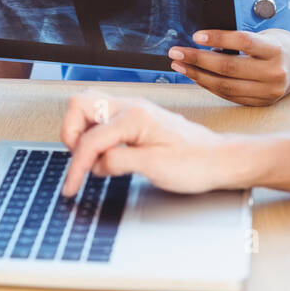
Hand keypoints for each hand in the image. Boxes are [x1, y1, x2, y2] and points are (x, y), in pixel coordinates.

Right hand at [60, 92, 237, 195]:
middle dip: (71, 134)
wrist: (218, 159)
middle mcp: (132, 107)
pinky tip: (104, 156)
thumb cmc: (195, 163)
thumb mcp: (155, 168)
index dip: (76, 165)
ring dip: (81, 133)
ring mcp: (133, 110)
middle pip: (80, 105)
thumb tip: (95, 163)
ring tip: (89, 160)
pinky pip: (103, 118)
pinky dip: (94, 135)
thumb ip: (119, 161)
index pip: (90, 139)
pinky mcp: (136, 119)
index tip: (71, 186)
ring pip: (89, 108)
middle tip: (79, 162)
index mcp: (135, 117)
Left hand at [168, 28, 289, 105]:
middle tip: (176, 52)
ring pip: (225, 86)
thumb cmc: (279, 45)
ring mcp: (269, 91)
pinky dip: (210, 86)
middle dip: (197, 59)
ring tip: (179, 65)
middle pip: (229, 67)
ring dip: (198, 75)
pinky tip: (196, 76)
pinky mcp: (262, 103)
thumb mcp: (266, 36)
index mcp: (276, 50)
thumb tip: (203, 45)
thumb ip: (241, 42)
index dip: (218, 38)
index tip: (196, 36)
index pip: (243, 42)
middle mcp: (274, 72)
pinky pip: (229, 96)